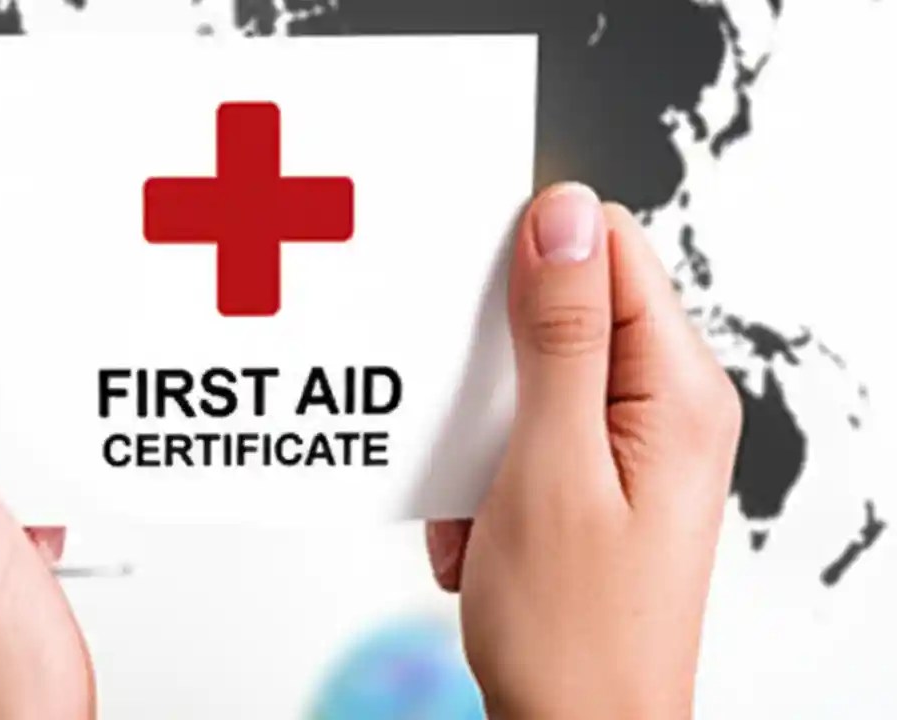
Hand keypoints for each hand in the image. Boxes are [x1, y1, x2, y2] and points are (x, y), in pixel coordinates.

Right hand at [426, 184, 740, 717]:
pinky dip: (486, 471)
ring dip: (482, 433)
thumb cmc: (573, 630)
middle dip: (494, 367)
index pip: (609, 250)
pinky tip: (481, 526)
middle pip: (566, 310)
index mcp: (677, 390)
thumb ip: (558, 335)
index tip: (471, 306)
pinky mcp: (596, 477)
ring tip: (477, 501)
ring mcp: (632, 444)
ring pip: (532, 378)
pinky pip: (527, 434)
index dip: (529, 258)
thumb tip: (564, 216)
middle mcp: (666, 407)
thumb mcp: (550, 465)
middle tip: (472, 429)